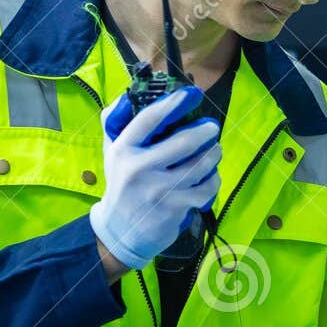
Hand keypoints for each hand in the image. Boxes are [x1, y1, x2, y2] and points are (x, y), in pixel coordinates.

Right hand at [88, 86, 221, 269]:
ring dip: (213, 154)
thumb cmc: (121, 185)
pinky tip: (209, 177)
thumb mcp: (112, 153)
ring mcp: (159, 189)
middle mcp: (140, 168)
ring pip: (201, 164)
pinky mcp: (176, 207)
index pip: (150, 119)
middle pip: (184, 141)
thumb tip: (130, 96)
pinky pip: (206, 187)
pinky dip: (213, 179)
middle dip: (206, 131)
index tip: (192, 94)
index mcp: (124, 150)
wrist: (120, 232)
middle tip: (212, 128)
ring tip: (214, 151)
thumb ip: (118, 125)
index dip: (174, 103)